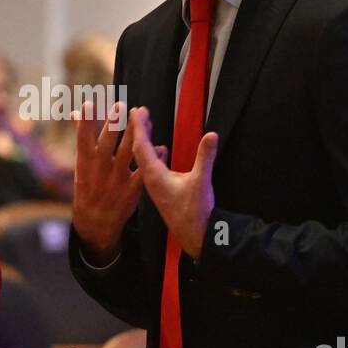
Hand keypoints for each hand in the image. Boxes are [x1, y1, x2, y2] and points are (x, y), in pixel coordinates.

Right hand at [72, 101, 165, 261]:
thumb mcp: (81, 164)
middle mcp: (99, 171)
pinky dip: (153, 161)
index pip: (83, 140)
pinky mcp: (131, 192)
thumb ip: (82, 137)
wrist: (95, 222)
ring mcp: (115, 181)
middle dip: (113, 126)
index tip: (88, 103)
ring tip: (145, 118)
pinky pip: (143, 175)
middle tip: (121, 106)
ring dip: (136, 136)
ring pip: (127, 155)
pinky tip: (161, 148)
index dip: (85, 123)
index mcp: (85, 163)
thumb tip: (76, 112)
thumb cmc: (88, 186)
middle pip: (106, 145)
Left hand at [129, 106, 215, 259]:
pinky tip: (161, 151)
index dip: (139, 127)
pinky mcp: (162, 192)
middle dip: (139, 131)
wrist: (196, 237)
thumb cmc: (196, 211)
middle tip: (138, 113)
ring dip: (145, 142)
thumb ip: (205, 157)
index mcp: (154, 176)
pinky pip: (152, 168)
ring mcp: (155, 187)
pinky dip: (154, 155)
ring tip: (147, 127)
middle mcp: (150, 180)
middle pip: (139, 151)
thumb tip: (211, 134)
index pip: (141, 146)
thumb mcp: (202, 181)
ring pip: (144, 160)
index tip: (137, 110)